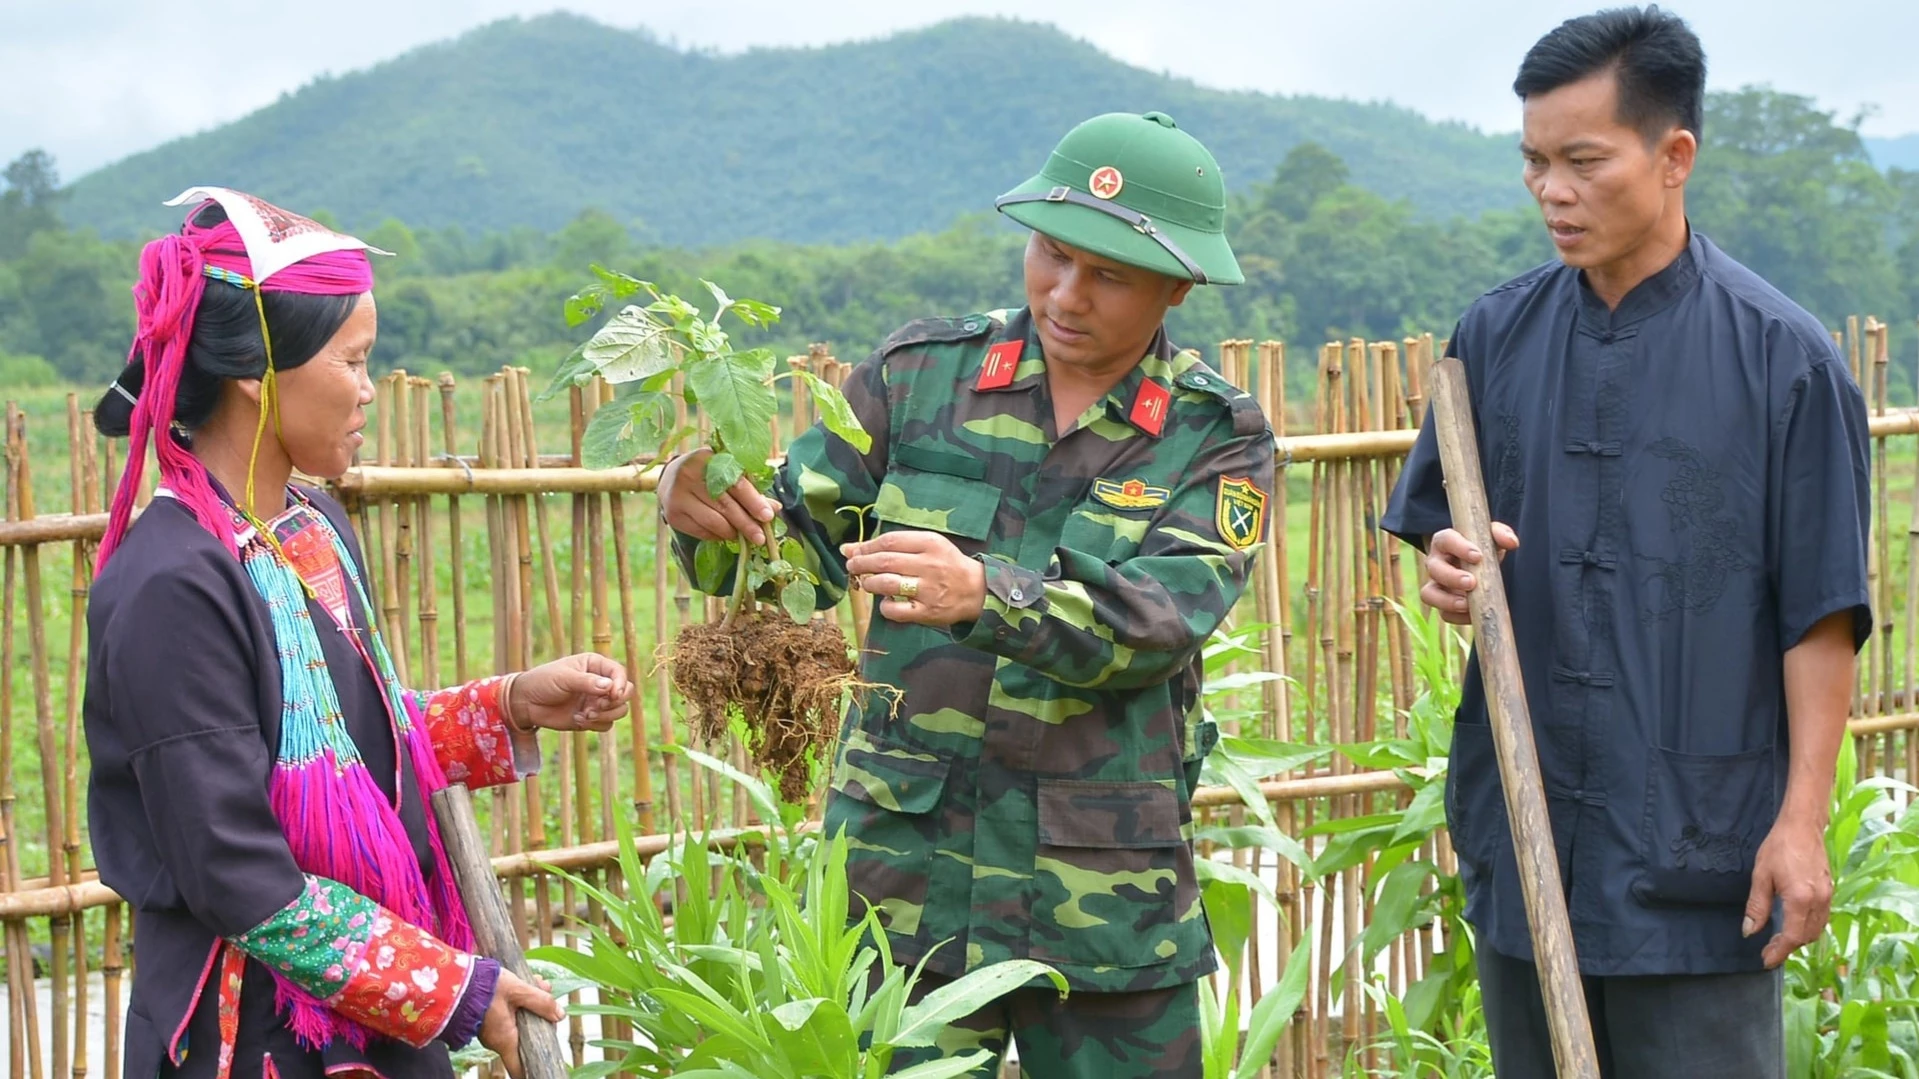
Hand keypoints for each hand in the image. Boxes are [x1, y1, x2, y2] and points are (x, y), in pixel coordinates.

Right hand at [478, 969, 563, 1078]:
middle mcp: (497, 1040)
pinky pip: (509, 1015)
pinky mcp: (488, 1019)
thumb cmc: (486, 986)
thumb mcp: (518, 990)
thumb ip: (540, 1002)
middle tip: (547, 993)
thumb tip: (559, 1015)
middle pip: (527, 1036)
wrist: (456, 978)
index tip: (548, 1056)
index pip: (520, 1067)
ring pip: (519, 1021)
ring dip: (531, 1003)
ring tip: (538, 982)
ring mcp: (491, 1030)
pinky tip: (526, 983)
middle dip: (541, 1016)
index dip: (535, 1064)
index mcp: (505, 1040)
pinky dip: (520, 1001)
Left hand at [511, 653, 632, 731]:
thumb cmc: (542, 682)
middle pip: (626, 693)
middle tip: (597, 706)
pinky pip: (606, 724)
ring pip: (619, 710)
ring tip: (586, 715)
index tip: (613, 695)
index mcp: (595, 665)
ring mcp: (596, 701)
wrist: (525, 703)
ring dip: (606, 715)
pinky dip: (595, 724)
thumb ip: (587, 682)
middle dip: (614, 702)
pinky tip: (577, 719)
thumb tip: (609, 687)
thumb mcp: (564, 678)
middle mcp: (600, 683)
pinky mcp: (591, 718)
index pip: (619, 673)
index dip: (620, 684)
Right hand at [659, 448, 776, 544]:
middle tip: (761, 538)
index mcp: (707, 459)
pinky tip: (727, 535)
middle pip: (725, 505)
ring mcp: (678, 496)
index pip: (735, 483)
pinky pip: (702, 531)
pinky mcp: (673, 515)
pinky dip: (718, 536)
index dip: (753, 501)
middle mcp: (689, 475)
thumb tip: (774, 508)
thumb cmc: (706, 475)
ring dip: (733, 533)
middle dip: (746, 524)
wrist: (669, 479)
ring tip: (745, 538)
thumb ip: (750, 489)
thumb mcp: (726, 473)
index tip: (768, 516)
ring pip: (713, 521)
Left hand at [841, 531, 985, 627]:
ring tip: (866, 583)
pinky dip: (884, 606)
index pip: (890, 541)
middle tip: (852, 566)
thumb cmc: (947, 564)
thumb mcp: (927, 545)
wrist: (977, 590)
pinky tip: (885, 602)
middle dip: (861, 563)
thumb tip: (849, 548)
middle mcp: (929, 565)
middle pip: (885, 561)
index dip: (866, 546)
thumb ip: (894, 545)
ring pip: (887, 584)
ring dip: (869, 583)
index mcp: (930, 543)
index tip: (854, 551)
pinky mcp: (927, 612)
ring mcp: (928, 590)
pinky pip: (896, 610)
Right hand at [1420, 524, 1519, 624]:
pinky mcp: (1443, 604)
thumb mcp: (1492, 538)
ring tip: (1466, 604)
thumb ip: (1501, 534)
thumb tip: (1511, 542)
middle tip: (1471, 582)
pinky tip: (1473, 615)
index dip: (1459, 547)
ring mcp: (1436, 585)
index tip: (1478, 556)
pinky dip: (1458, 617)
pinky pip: (1444, 614)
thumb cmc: (1483, 549)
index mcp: (1445, 542)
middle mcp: (1436, 563)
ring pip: (1429, 594)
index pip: (1446, 540)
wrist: (1479, 568)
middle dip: (1452, 577)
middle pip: (1434, 569)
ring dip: (1447, 601)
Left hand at [1744, 812, 1832, 967]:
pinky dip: (1808, 927)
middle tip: (1768, 951)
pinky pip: (1821, 918)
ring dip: (1799, 939)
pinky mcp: (1829, 891)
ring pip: (1816, 929)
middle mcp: (1819, 902)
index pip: (1793, 937)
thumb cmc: (1778, 847)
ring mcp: (1827, 896)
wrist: (1802, 826)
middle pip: (1806, 937)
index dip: (1779, 952)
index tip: (1766, 961)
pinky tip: (1793, 924)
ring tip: (1779, 941)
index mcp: (1801, 899)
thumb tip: (1750, 931)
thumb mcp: (1761, 876)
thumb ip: (1757, 906)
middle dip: (1788, 947)